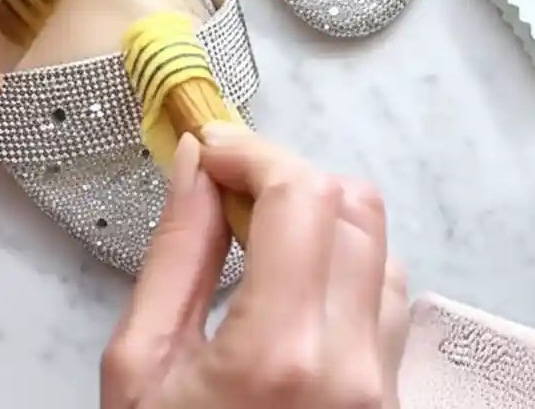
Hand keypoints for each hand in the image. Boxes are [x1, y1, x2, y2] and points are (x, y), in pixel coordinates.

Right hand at [102, 126, 409, 408]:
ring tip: (259, 238)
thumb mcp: (141, 369)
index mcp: (280, 352)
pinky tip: (295, 284)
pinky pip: (389, 297)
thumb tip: (196, 167)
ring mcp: (382, 383)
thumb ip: (176, 255)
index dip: (253, 152)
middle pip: (353, 205)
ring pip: (382, 245)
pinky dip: (348, 265)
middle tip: (228, 189)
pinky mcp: (393, 396)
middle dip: (286, 175)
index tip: (210, 150)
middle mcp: (351, 363)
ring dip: (323, 217)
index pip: (301, 194)